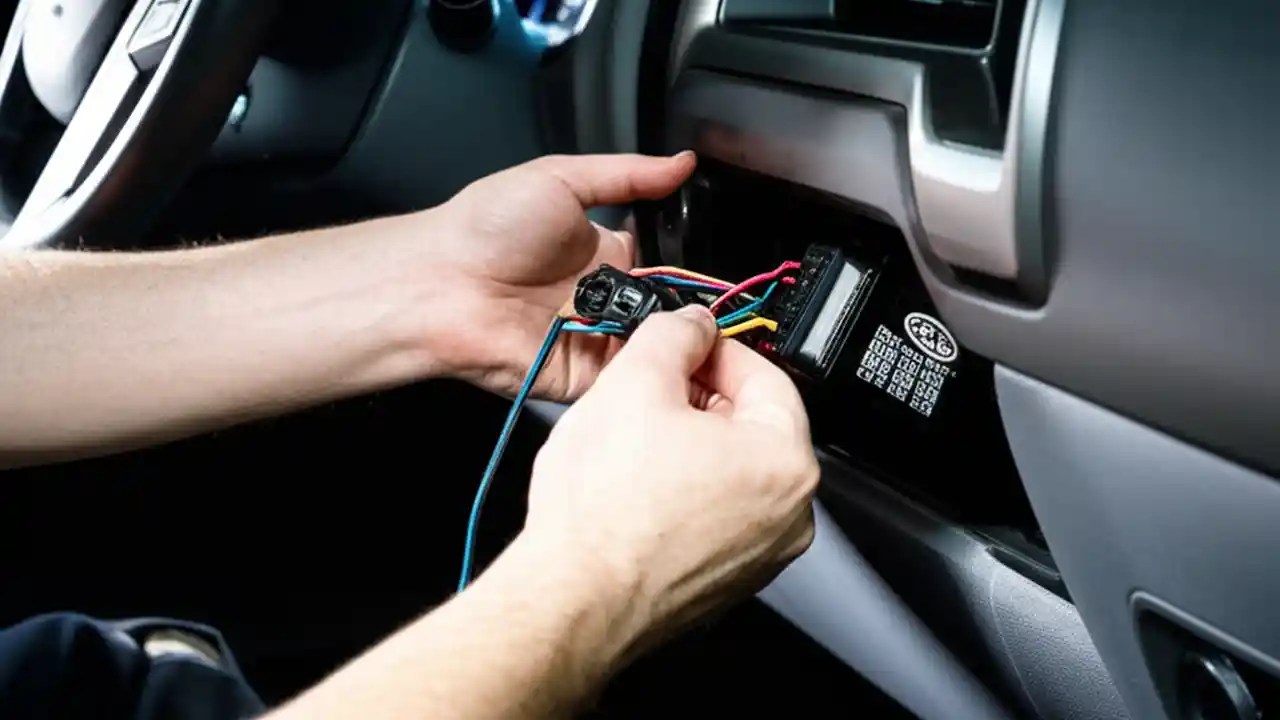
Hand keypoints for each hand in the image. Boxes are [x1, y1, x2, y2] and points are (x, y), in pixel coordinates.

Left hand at [421, 152, 696, 400]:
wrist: (440, 282)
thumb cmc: (488, 226)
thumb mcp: (561, 179)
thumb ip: (628, 174)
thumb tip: (686, 163)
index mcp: (602, 254)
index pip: (664, 264)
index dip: (687, 264)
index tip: (713, 263)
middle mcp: (602, 300)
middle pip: (666, 308)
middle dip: (685, 305)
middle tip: (704, 298)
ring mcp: (594, 341)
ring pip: (653, 346)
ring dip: (667, 335)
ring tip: (680, 323)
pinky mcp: (582, 378)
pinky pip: (626, 379)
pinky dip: (642, 367)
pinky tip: (653, 349)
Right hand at [518, 306, 818, 662]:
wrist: (570, 599)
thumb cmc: (604, 513)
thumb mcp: (633, 383)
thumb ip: (672, 335)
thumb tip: (688, 325)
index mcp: (785, 463)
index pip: (765, 376)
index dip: (713, 348)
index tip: (681, 342)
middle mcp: (787, 517)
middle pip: (748, 425)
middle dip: (695, 397)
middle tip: (645, 388)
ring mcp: (757, 556)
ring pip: (727, 471)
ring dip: (684, 443)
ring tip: (629, 439)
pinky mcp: (720, 581)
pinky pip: (710, 514)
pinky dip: (678, 490)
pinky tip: (631, 486)